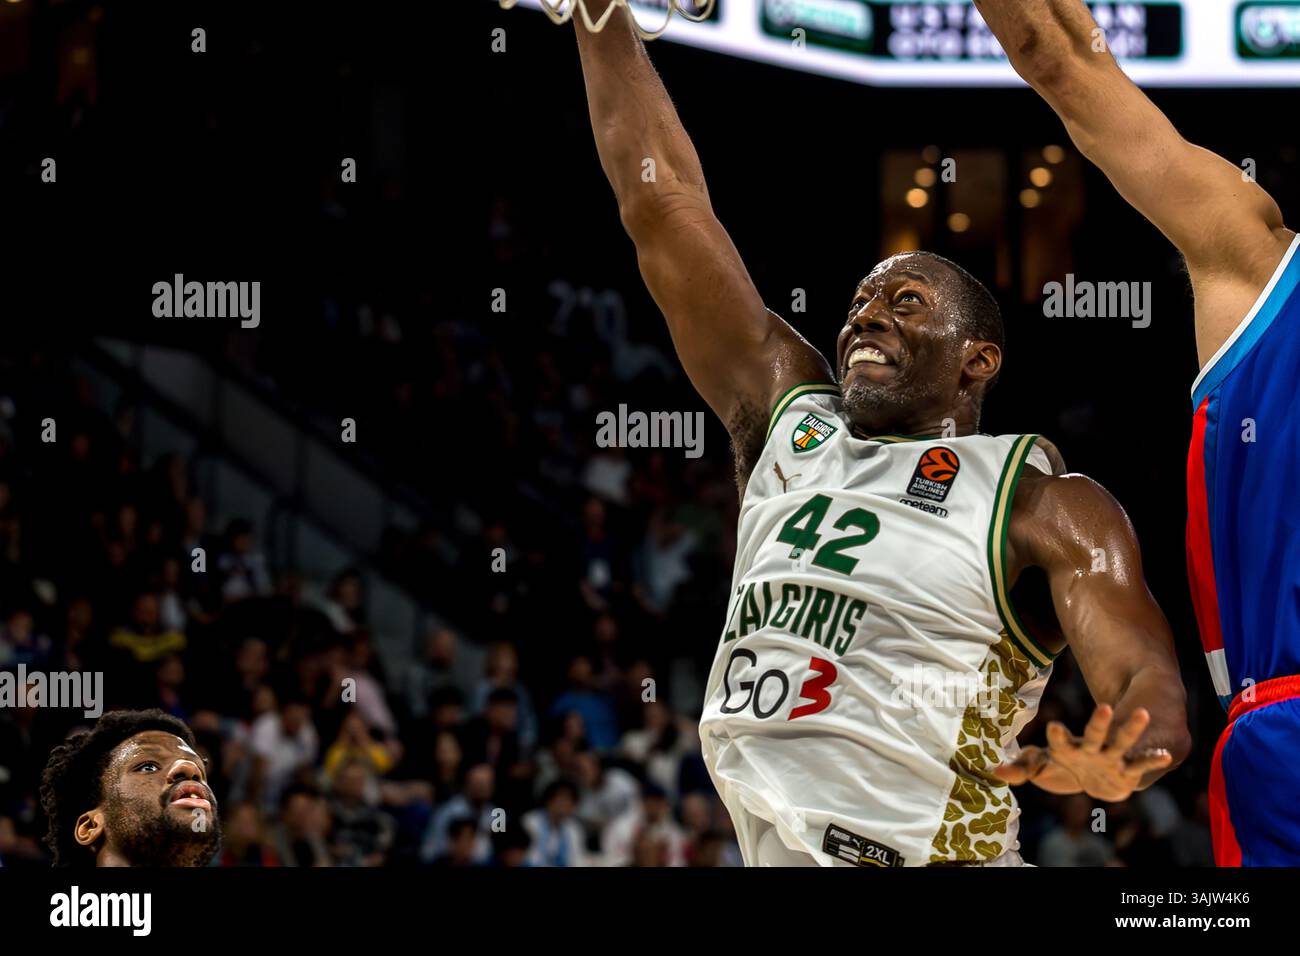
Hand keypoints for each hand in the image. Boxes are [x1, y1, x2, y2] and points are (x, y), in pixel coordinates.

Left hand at [994, 704, 1173, 800]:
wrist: (1091, 777)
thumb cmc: (1062, 765)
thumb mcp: (1039, 766)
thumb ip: (1020, 768)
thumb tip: (994, 771)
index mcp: (1066, 747)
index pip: (1060, 740)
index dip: (1057, 735)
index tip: (1053, 728)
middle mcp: (1090, 749)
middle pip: (1095, 734)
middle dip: (1099, 723)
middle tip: (1104, 708)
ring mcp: (1110, 758)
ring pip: (1122, 742)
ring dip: (1132, 729)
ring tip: (1144, 713)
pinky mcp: (1126, 771)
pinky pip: (1141, 765)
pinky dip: (1152, 759)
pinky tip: (1166, 754)